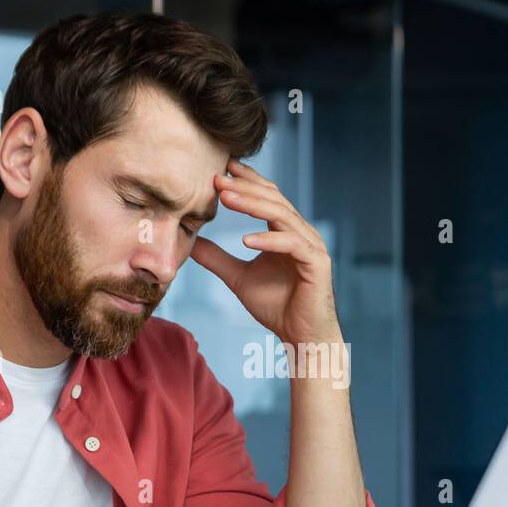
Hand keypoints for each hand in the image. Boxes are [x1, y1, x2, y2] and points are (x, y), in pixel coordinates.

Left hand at [190, 158, 341, 345]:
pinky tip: (245, 239)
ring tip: (226, 198)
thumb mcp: (237, 277)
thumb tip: (191, 242)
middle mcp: (301, 232)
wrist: (302, 336)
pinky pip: (291, 244)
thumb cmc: (276, 306)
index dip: (246, 181)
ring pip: (282, 215)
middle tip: (217, 179)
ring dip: (253, 205)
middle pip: (274, 199)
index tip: (220, 170)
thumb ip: (217, 258)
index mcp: (286, 231)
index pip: (267, 196)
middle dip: (245, 187)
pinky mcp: (317, 262)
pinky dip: (268, 239)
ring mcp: (311, 245)